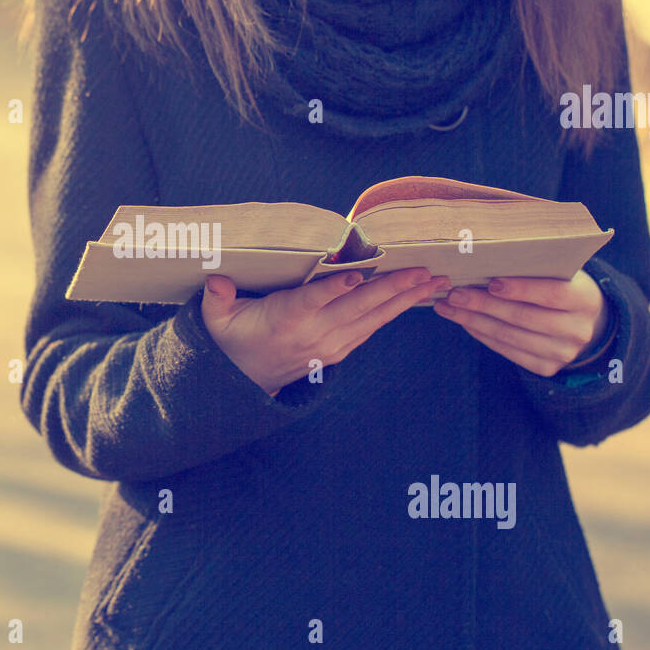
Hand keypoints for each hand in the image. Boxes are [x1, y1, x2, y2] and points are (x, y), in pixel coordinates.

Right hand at [202, 267, 450, 396]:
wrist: (245, 379)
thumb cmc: (233, 337)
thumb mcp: (216, 319)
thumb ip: (217, 298)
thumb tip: (216, 281)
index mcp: (285, 321)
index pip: (312, 301)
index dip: (335, 288)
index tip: (358, 274)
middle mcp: (314, 334)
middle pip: (357, 308)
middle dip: (392, 289)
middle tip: (422, 271)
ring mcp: (331, 344)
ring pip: (373, 318)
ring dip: (405, 299)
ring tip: (433, 280)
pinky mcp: (341, 349)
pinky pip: (372, 326)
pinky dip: (396, 310)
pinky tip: (416, 295)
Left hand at [432, 270, 608, 377]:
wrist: (583, 321)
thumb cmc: (561, 285)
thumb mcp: (559, 272)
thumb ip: (534, 267)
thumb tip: (484, 259)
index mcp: (586, 299)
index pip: (552, 294)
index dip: (521, 289)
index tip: (491, 281)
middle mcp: (578, 330)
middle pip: (523, 317)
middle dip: (484, 304)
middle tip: (455, 293)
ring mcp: (563, 354)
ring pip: (510, 336)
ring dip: (474, 320)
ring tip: (449, 306)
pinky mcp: (546, 368)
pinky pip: (507, 351)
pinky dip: (481, 334)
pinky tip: (464, 320)